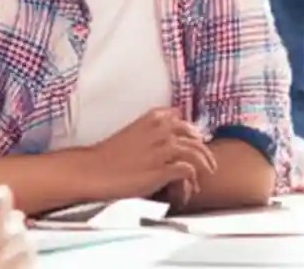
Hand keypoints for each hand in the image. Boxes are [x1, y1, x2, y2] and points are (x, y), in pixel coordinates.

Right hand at [89, 107, 216, 203]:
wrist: (94, 170)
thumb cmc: (110, 155)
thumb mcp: (133, 132)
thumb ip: (151, 130)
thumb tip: (168, 138)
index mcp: (153, 118)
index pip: (183, 120)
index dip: (191, 132)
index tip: (196, 140)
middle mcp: (161, 130)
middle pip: (194, 136)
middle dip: (203, 148)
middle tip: (207, 159)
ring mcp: (163, 149)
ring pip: (196, 151)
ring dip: (205, 163)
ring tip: (209, 171)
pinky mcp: (161, 170)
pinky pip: (188, 171)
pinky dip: (191, 179)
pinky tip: (190, 185)